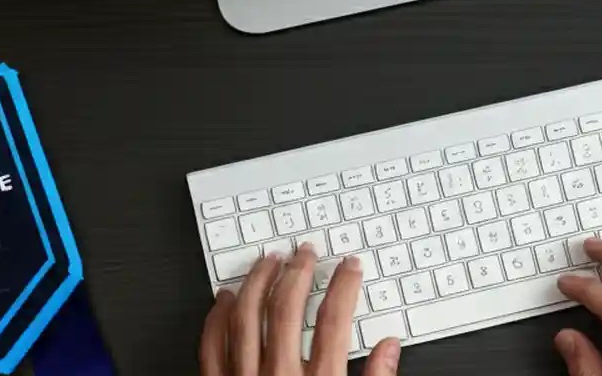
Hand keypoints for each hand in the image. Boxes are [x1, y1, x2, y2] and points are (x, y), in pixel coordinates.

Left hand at [200, 245, 401, 375]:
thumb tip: (390, 349)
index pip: (336, 322)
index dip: (345, 286)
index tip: (350, 266)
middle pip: (288, 310)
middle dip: (299, 273)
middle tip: (307, 253)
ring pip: (246, 319)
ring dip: (257, 283)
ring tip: (268, 262)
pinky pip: (211, 347)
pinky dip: (216, 317)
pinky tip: (224, 298)